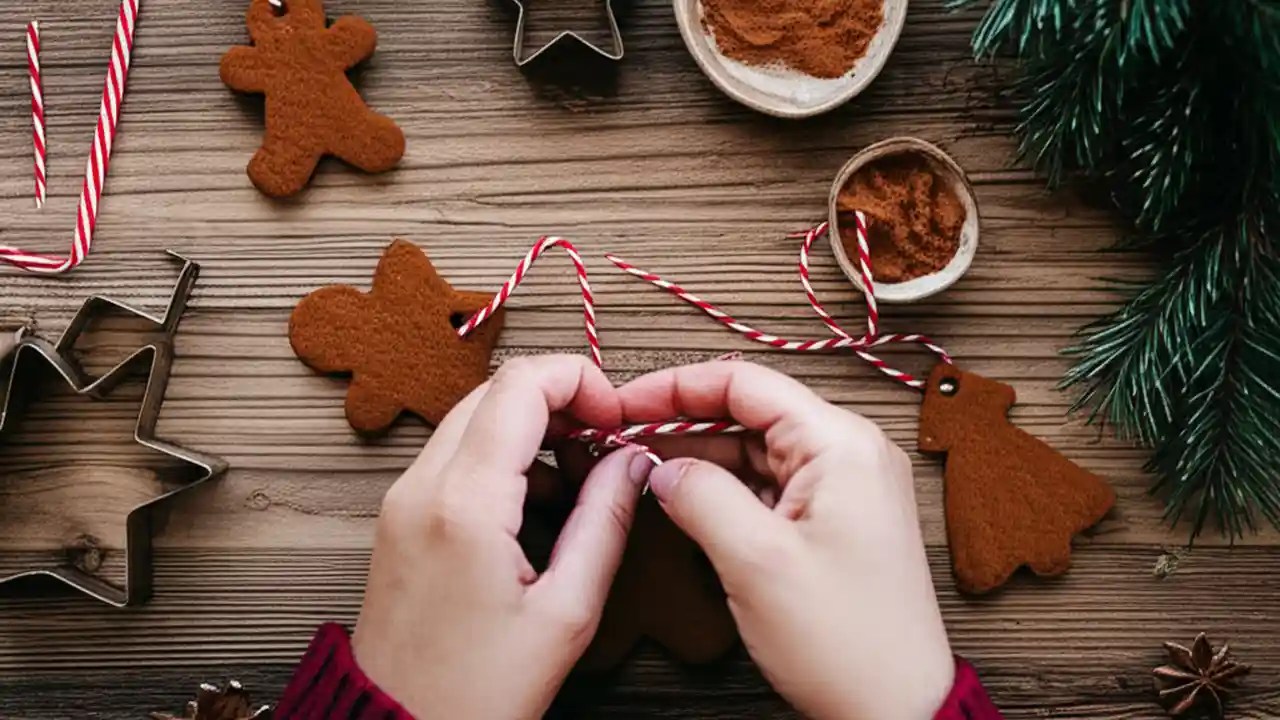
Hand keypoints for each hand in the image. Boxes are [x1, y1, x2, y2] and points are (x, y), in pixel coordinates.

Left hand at [353, 355, 651, 718]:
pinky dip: (502, 456)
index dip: (581, 380)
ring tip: (576, 482)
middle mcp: (421, 485)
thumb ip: (606, 520)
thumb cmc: (477, 692)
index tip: (615, 418)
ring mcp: (402, 497)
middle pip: (496, 389)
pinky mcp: (399, 515)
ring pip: (474, 417)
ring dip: (532, 428)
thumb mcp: (566, 610)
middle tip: (603, 445)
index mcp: (464, 503)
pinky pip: (455, 454)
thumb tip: (631, 460)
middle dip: (560, 400)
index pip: (522, 383)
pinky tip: (536, 504)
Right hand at [621, 361, 954, 719]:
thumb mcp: (756, 562)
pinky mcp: (836, 522)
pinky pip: (770, 487)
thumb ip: (699, 497)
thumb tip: (658, 465)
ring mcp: (846, 488)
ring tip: (642, 466)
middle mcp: (850, 454)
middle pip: (750, 413)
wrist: (897, 712)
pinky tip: (684, 498)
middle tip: (622, 436)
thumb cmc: (846, 642)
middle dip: (683, 423)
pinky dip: (725, 490)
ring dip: (700, 458)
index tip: (626, 401)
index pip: (746, 383)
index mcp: (842, 444)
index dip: (677, 386)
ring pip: (756, 452)